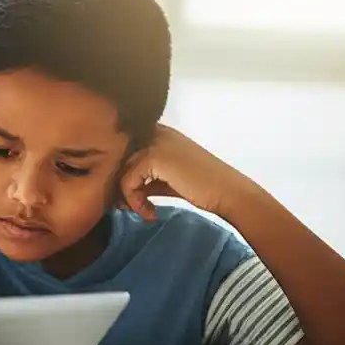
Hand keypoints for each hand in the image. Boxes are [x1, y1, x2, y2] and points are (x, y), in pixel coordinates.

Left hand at [120, 125, 258, 221]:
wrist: (227, 193)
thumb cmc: (200, 188)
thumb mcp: (165, 181)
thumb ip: (143, 180)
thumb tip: (117, 191)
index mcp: (159, 133)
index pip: (123, 151)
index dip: (120, 175)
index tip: (130, 198)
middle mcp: (155, 132)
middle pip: (118, 160)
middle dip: (119, 187)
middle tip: (132, 207)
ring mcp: (154, 142)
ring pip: (120, 171)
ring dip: (128, 197)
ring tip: (144, 211)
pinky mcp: (154, 156)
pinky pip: (128, 181)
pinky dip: (134, 201)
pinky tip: (150, 212)